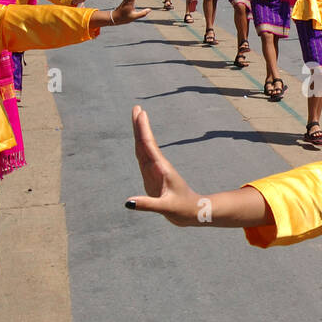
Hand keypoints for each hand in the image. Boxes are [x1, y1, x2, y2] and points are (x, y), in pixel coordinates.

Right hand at [125, 106, 204, 225]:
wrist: (192, 212)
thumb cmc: (182, 209)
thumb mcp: (166, 208)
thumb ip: (148, 205)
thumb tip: (128, 202)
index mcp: (161, 169)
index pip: (149, 146)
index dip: (143, 130)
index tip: (141, 114)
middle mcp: (157, 167)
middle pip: (145, 143)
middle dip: (140, 126)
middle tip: (136, 108)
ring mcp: (154, 171)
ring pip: (144, 149)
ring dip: (139, 134)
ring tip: (137, 118)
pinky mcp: (152, 178)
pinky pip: (143, 159)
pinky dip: (139, 148)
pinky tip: (137, 141)